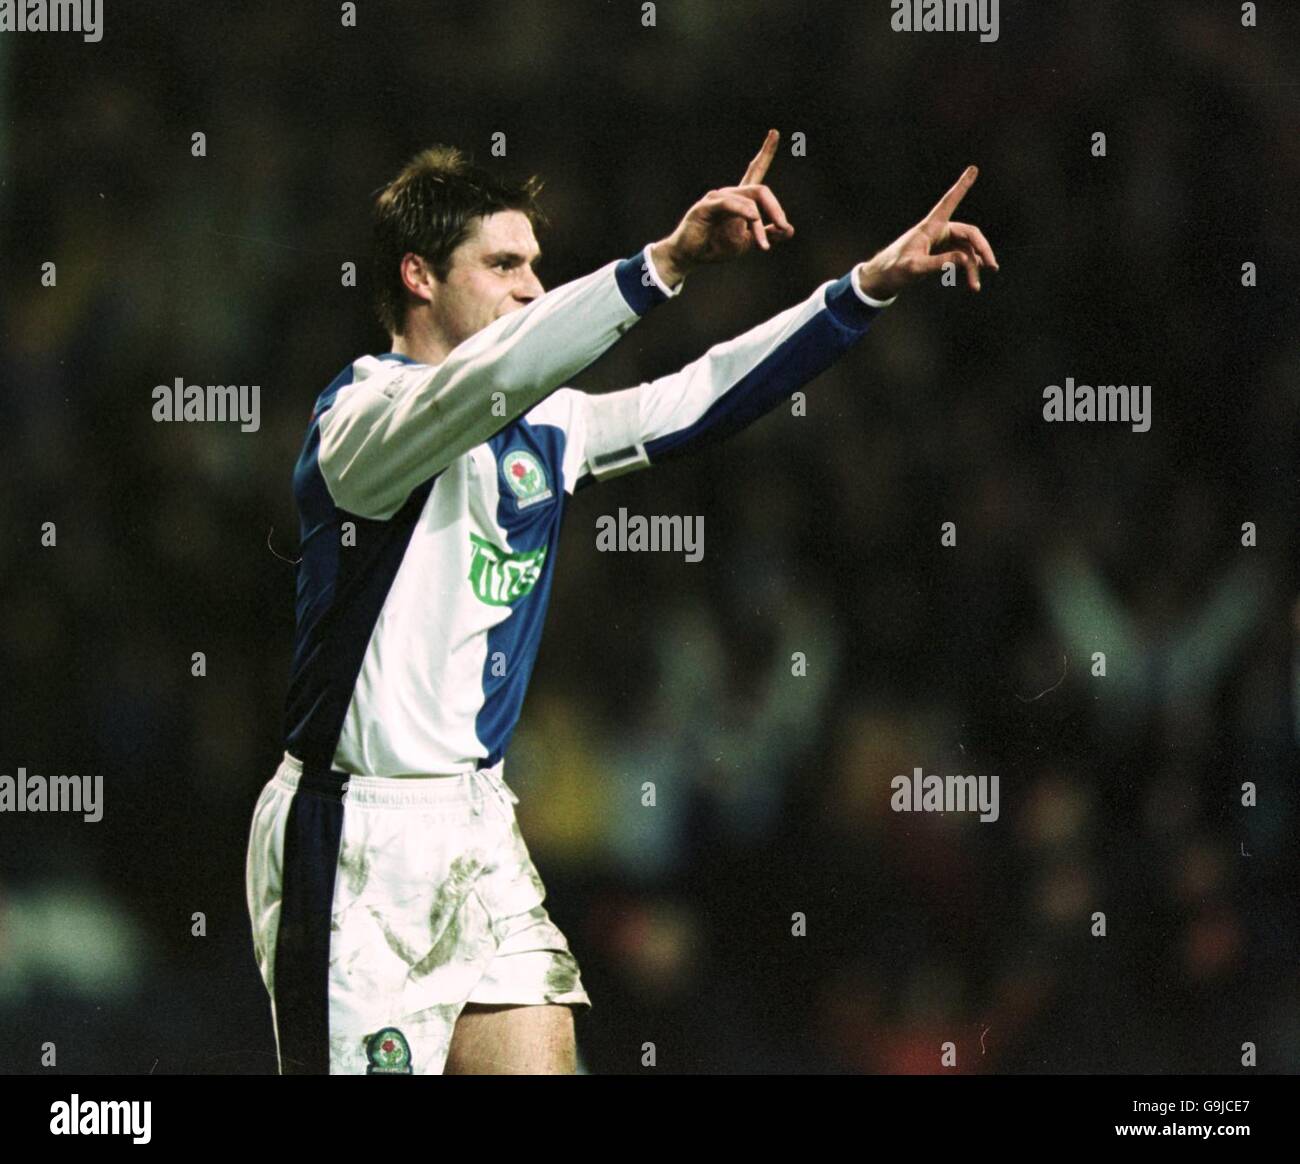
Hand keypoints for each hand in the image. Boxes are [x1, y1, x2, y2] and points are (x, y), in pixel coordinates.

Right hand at [649, 129, 794, 285]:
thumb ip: (768, 234)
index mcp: (739, 199)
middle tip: (783, 227)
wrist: (688, 258)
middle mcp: (729, 193)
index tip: (775, 133)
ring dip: (759, 223)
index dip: (766, 152)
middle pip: (760, 190)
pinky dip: (745, 213)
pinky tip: (753, 219)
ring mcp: (716, 198)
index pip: (755, 170)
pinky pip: (730, 204)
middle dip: (775, 209)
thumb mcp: (747, 243)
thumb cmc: (714, 247)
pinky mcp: (706, 206)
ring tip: (762, 245)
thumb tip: (790, 229)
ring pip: (749, 201)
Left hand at [855, 165, 997, 299]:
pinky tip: (973, 279)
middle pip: (970, 234)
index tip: (974, 168)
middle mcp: (939, 230)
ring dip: (974, 266)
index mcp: (930, 227)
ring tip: (975, 287)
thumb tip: (966, 260)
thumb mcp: (915, 268)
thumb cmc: (894, 270)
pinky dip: (968, 268)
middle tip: (993, 266)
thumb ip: (939, 263)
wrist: (882, 279)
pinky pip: (962, 257)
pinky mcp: (942, 252)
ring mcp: (942, 241)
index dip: (961, 186)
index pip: (948, 202)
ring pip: (967, 249)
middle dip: (982, 250)